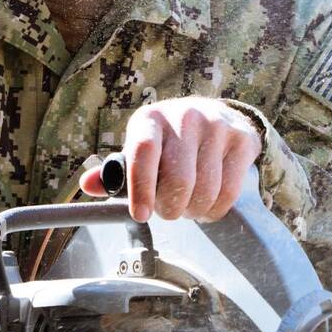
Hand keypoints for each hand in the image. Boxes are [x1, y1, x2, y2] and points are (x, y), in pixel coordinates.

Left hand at [79, 97, 262, 222]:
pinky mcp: (242, 139)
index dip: (141, 188)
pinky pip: (229, 192)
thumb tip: (89, 185)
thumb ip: (116, 171)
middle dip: (171, 208)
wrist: (216, 116)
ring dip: (194, 210)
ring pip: (205, 190)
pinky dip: (215, 210)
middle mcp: (185, 117)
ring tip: (189, 205)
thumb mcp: (141, 149)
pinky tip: (208, 204)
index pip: (143, 152)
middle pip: (179, 180)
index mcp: (151, 119)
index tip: (140, 215)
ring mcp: (217, 126)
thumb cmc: (169, 141)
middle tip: (169, 210)